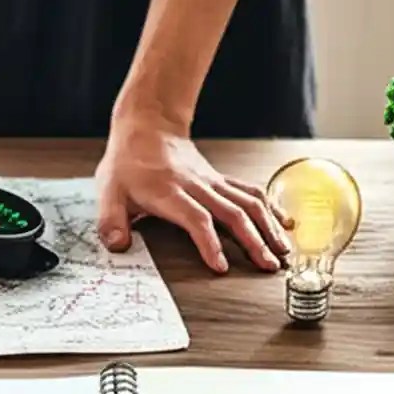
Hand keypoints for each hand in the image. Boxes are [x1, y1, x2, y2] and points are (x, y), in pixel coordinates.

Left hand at [94, 116, 291, 272]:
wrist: (147, 127)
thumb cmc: (128, 163)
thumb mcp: (108, 191)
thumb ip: (110, 221)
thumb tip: (118, 246)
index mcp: (170, 192)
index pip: (195, 219)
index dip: (209, 243)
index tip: (221, 267)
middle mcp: (198, 187)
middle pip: (232, 213)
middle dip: (254, 241)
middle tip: (269, 266)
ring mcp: (213, 182)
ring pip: (249, 202)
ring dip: (269, 227)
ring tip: (284, 251)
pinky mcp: (221, 181)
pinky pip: (251, 192)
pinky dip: (271, 208)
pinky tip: (285, 225)